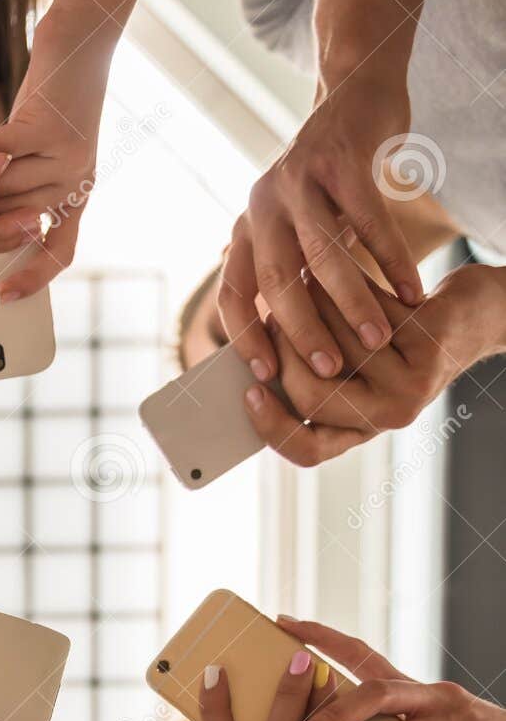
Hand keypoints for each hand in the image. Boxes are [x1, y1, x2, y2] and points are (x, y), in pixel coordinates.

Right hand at [0, 13, 109, 299]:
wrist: (81, 42)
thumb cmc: (52, 101)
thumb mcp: (37, 154)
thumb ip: (15, 189)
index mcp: (75, 200)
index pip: (59, 256)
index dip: (32, 280)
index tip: (0, 298)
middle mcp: (76, 186)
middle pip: (6, 218)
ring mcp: (68, 161)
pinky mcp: (52, 131)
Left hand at [219, 73, 422, 378]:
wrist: (357, 96)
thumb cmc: (332, 180)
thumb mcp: (298, 226)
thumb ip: (290, 273)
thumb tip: (281, 339)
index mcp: (248, 227)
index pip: (233, 292)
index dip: (245, 336)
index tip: (266, 376)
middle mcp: (262, 204)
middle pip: (276, 281)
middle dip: (303, 333)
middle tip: (331, 372)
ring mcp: (299, 178)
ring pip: (323, 255)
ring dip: (352, 303)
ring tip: (377, 340)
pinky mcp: (341, 159)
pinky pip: (368, 220)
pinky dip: (392, 259)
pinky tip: (412, 290)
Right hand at [244, 264, 505, 467]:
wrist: (469, 314)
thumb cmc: (398, 338)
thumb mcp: (354, 367)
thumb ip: (312, 378)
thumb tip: (250, 367)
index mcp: (362, 428)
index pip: (307, 451)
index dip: (272, 426)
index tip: (250, 391)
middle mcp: (388, 417)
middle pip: (312, 395)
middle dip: (284, 349)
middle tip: (273, 316)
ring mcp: (412, 387)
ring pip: (336, 348)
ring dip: (310, 308)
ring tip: (303, 282)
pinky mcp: (429, 348)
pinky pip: (364, 317)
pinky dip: (345, 290)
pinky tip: (339, 270)